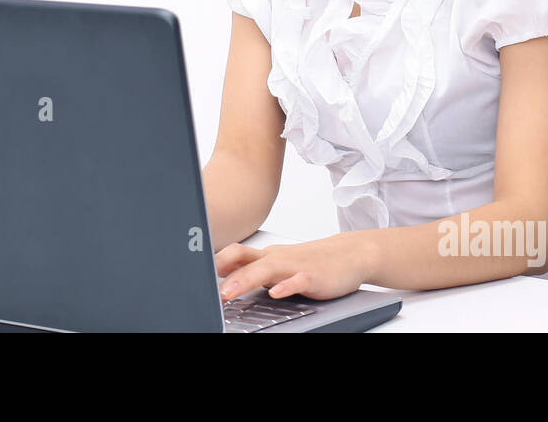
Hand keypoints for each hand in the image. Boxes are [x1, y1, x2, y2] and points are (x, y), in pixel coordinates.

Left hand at [213, 233, 375, 301]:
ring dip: (245, 279)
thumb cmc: (314, 260)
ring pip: (267, 269)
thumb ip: (255, 268)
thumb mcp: (280, 263)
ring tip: (229, 292)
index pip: (236, 254)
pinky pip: (298, 281)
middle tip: (206, 286)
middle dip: (224, 270)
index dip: (215, 261)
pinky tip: (277, 293)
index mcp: (268, 256)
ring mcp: (296, 266)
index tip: (195, 272)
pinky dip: (287, 287)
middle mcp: (278, 258)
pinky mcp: (314, 277)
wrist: (352, 254)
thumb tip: (225, 276)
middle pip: (245, 258)